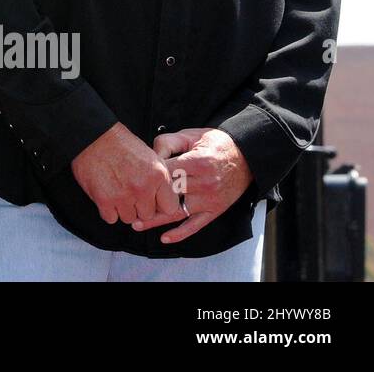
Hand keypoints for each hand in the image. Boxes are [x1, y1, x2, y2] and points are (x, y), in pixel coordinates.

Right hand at [70, 122, 181, 226]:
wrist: (93, 135)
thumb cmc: (119, 143)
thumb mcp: (150, 156)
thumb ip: (160, 179)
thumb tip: (164, 198)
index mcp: (158, 175)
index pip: (170, 208)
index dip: (160, 205)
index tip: (153, 202)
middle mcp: (143, 188)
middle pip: (147, 215)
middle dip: (139, 207)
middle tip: (130, 193)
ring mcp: (123, 196)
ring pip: (129, 218)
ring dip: (123, 209)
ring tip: (117, 192)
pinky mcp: (104, 200)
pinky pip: (111, 218)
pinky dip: (108, 210)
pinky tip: (107, 195)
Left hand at [132, 127, 252, 242]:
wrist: (247, 157)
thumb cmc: (215, 144)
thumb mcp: (191, 135)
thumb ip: (168, 142)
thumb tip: (150, 155)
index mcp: (198, 162)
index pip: (166, 172)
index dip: (149, 174)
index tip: (134, 175)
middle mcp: (205, 184)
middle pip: (169, 194)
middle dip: (148, 197)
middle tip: (127, 201)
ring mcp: (210, 200)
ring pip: (178, 212)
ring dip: (157, 220)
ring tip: (136, 223)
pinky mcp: (215, 210)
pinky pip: (196, 225)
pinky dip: (180, 234)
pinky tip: (164, 238)